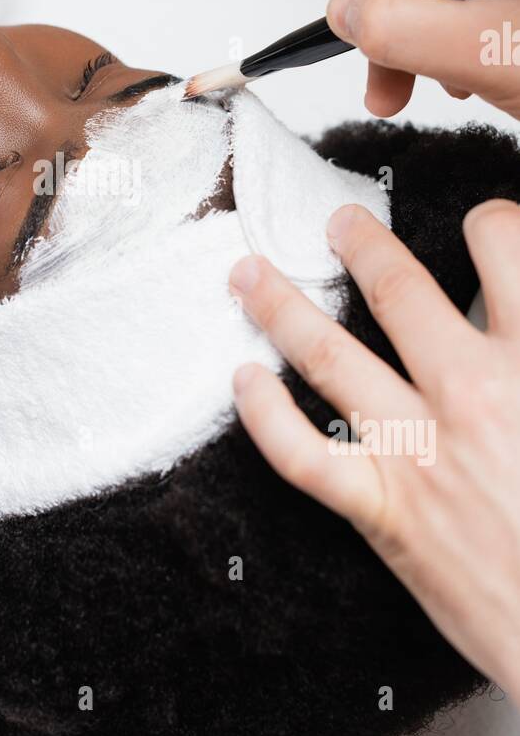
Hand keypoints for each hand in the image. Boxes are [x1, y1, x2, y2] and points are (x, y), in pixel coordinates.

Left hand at [229, 199, 519, 702]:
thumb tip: (518, 312)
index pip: (505, 247)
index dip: (489, 223)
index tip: (478, 225)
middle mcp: (471, 393)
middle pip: (396, 289)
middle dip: (359, 243)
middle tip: (336, 224)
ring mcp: (419, 452)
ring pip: (329, 356)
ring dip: (280, 306)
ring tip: (248, 275)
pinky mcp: (384, 513)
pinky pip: (304, 456)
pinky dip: (264, 418)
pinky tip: (244, 381)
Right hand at [326, 0, 519, 119]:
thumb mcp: (496, 50)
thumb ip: (409, 29)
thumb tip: (346, 12)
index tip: (374, 14)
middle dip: (398, 10)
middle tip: (381, 71)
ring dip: (421, 39)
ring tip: (417, 87)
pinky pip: (470, 9)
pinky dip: (454, 49)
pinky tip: (465, 82)